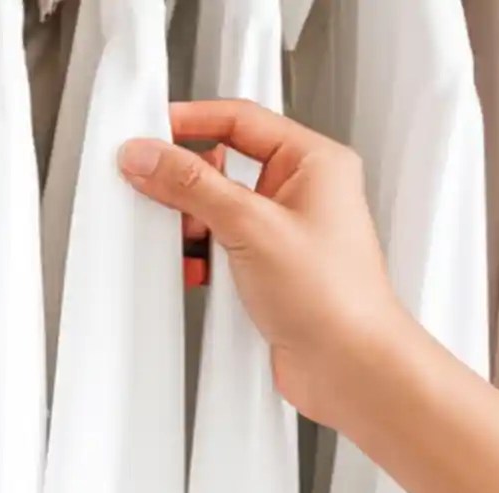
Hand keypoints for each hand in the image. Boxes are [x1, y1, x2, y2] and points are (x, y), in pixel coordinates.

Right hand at [118, 99, 408, 429]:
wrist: (350, 368)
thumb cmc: (335, 299)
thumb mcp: (251, 227)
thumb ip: (192, 186)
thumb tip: (150, 156)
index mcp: (313, 163)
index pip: (238, 119)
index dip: (189, 121)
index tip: (148, 132)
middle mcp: (300, 192)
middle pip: (222, 165)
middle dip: (184, 182)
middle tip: (149, 186)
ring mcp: (281, 232)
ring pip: (215, 209)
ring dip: (189, 225)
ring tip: (178, 240)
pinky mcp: (266, 268)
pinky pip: (218, 246)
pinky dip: (198, 256)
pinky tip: (193, 269)